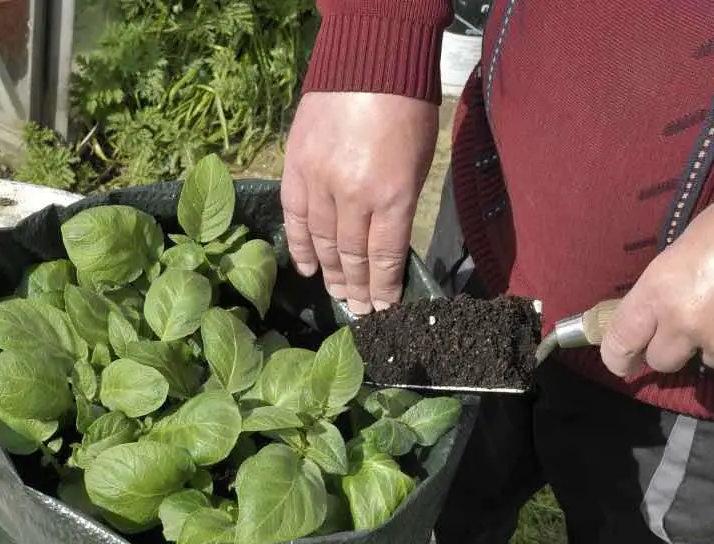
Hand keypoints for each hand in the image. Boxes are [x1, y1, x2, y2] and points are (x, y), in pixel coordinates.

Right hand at [281, 92, 437, 314]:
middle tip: (359, 310)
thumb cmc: (407, 111)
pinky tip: (308, 268)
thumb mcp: (419, 164)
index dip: (384, 289)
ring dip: (332, 273)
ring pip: (322, 241)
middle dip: (358, 288)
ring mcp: (321, 181)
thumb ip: (401, 206)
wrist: (370, 62)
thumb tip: (387, 246)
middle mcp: (354, 195)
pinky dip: (300, 245)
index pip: (385, 257)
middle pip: (353, 256)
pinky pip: (294, 216)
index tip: (384, 310)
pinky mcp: (296, 167)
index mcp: (393, 195)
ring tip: (339, 295)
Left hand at [601, 175, 713, 377]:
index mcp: (662, 288)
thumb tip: (666, 302)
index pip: (621, 340)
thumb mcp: (696, 237)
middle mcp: (687, 324)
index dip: (619, 355)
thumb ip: (673, 277)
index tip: (624, 360)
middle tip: (696, 323)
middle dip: (674, 347)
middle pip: (662, 360)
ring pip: (710, 362)